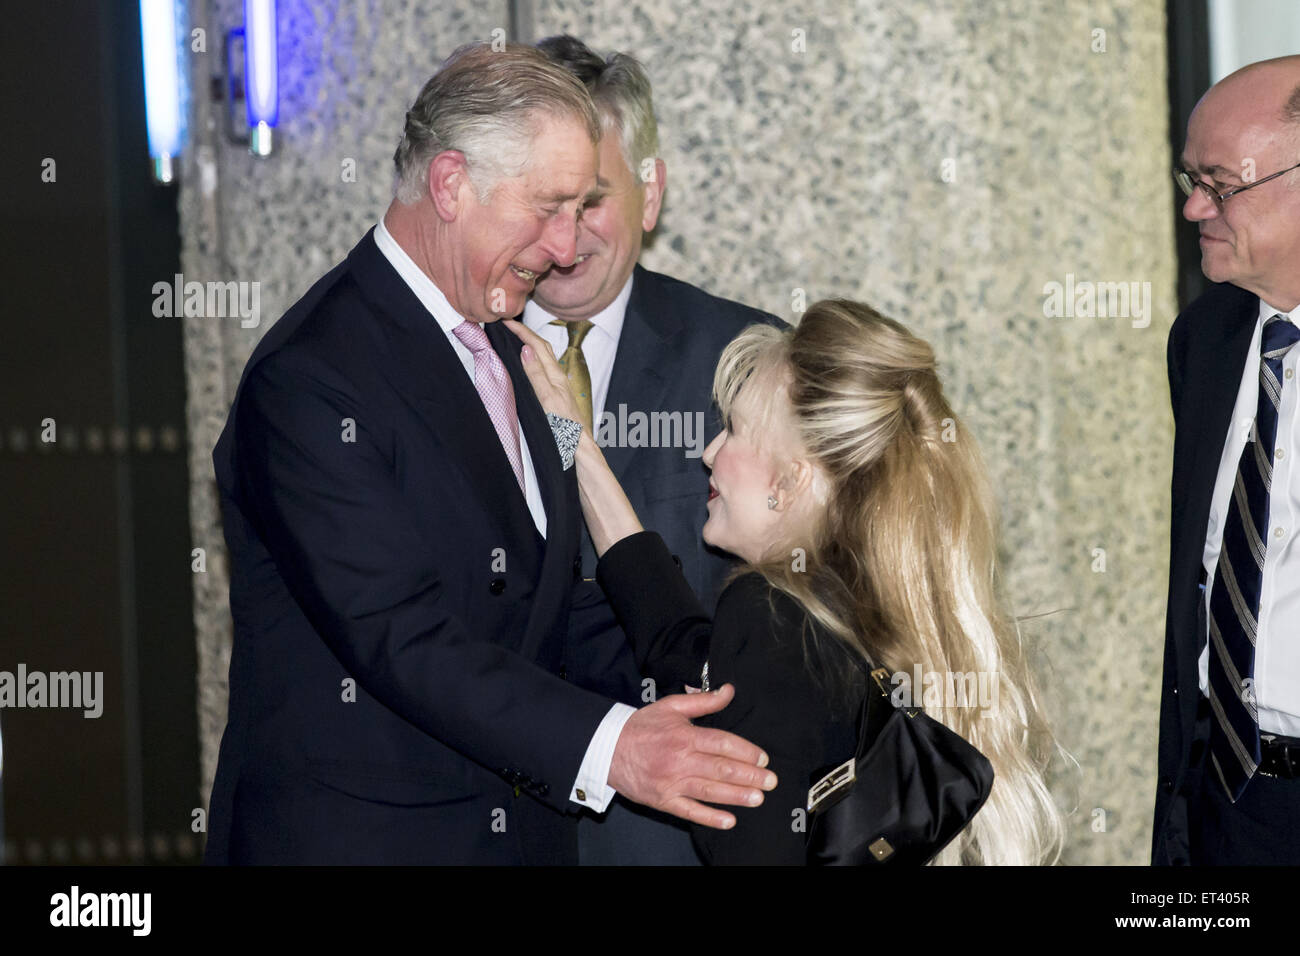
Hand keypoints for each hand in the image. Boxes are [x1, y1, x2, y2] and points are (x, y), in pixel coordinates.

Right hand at [501, 319, 587, 430]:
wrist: (578, 447)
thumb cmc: (564, 427)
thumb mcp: (547, 399)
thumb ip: (536, 374)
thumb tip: (526, 349)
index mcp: (556, 375)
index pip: (537, 345)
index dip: (522, 331)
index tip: (506, 322)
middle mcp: (558, 377)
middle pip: (542, 347)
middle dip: (525, 333)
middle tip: (508, 325)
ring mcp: (558, 386)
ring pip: (543, 357)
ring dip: (529, 344)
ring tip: (515, 337)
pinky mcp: (556, 394)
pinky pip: (542, 369)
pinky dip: (532, 360)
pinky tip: (526, 364)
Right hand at [608, 683, 776, 828]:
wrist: (608, 748)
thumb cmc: (642, 727)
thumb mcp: (672, 706)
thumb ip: (704, 700)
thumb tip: (729, 690)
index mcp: (684, 735)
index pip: (722, 743)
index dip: (746, 751)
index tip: (763, 757)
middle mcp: (680, 760)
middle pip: (721, 769)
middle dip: (750, 775)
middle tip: (771, 780)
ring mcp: (671, 782)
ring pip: (710, 791)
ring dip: (737, 796)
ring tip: (758, 798)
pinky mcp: (663, 800)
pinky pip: (689, 811)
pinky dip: (710, 817)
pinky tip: (729, 820)